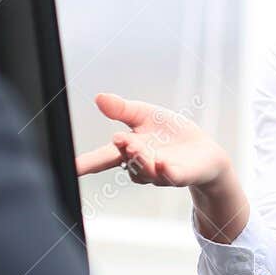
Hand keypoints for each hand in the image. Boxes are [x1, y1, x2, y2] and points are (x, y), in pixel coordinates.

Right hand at [74, 92, 231, 189]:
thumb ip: (122, 109)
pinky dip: (167, 172)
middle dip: (123, 151)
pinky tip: (164, 165)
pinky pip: (172, 177)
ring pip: (146, 171)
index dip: (86, 164)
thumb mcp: (145, 115)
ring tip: (137, 147)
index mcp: (128, 150)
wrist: (203, 152)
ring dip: (141, 160)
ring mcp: (161, 173)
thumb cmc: (169, 134)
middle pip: (126, 162)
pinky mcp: (182, 175)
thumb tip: (99, 97)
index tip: (71, 168)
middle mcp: (141, 166)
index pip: (102, 158)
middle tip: (121, 139)